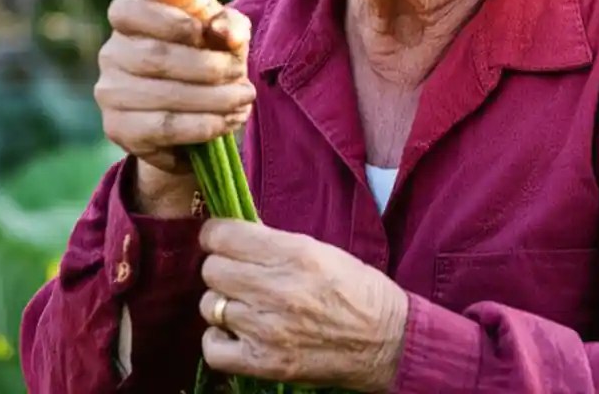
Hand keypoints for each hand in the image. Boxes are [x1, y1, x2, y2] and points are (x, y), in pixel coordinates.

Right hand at [94, 0, 254, 216]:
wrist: (196, 110)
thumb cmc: (207, 54)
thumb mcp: (224, 33)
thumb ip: (229, 24)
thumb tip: (223, 32)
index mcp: (129, 16)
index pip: (127, 10)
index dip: (168, 21)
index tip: (201, 30)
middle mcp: (111, 52)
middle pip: (156, 57)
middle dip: (208, 68)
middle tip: (241, 74)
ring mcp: (110, 92)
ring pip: (164, 96)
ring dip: (213, 100)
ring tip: (243, 101)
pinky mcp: (119, 129)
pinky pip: (164, 128)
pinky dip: (202, 126)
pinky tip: (227, 122)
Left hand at [197, 219, 407, 391]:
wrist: (388, 342)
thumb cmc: (360, 292)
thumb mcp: (323, 252)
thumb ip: (277, 244)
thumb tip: (238, 235)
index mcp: (294, 253)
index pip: (222, 236)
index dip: (216, 235)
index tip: (221, 240)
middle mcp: (276, 288)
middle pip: (211, 269)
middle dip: (224, 268)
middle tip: (240, 275)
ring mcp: (266, 328)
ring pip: (210, 306)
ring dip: (224, 303)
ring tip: (246, 306)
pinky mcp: (264, 362)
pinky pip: (212, 347)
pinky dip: (219, 340)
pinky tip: (238, 334)